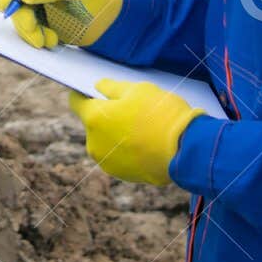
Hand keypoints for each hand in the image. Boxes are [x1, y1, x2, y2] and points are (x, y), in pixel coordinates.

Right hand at [0, 0, 122, 48]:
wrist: (112, 21)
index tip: (6, 6)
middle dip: (21, 17)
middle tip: (34, 32)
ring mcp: (35, 2)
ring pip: (18, 16)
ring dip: (29, 31)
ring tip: (51, 41)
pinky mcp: (39, 20)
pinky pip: (26, 29)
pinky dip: (35, 38)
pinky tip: (53, 41)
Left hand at [68, 79, 203, 186]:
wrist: (185, 148)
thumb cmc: (160, 114)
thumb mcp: (137, 89)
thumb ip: (111, 87)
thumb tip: (98, 87)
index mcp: (94, 119)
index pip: (76, 102)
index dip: (84, 94)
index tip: (93, 91)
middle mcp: (94, 143)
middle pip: (93, 124)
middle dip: (107, 116)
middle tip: (131, 110)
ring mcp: (107, 161)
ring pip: (106, 141)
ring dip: (117, 135)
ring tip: (142, 127)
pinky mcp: (122, 174)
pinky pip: (119, 156)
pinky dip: (128, 150)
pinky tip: (147, 142)